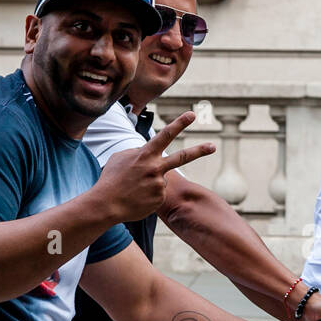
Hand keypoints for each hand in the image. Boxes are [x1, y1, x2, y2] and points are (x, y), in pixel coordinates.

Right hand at [93, 111, 213, 220]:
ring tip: (134, 188)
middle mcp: (156, 168)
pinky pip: (158, 193)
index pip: (165, 135)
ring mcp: (159, 184)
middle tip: (213, 146)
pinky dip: (149, 194)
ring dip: (149, 182)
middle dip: (200, 151)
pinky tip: (137, 197)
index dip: (179, 124)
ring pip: (161, 179)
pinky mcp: (160, 199)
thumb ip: (138, 152)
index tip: (192, 115)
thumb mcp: (120, 157)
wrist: (106, 204)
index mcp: (145, 155)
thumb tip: (151, 153)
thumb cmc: (111, 178)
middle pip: (183, 157)